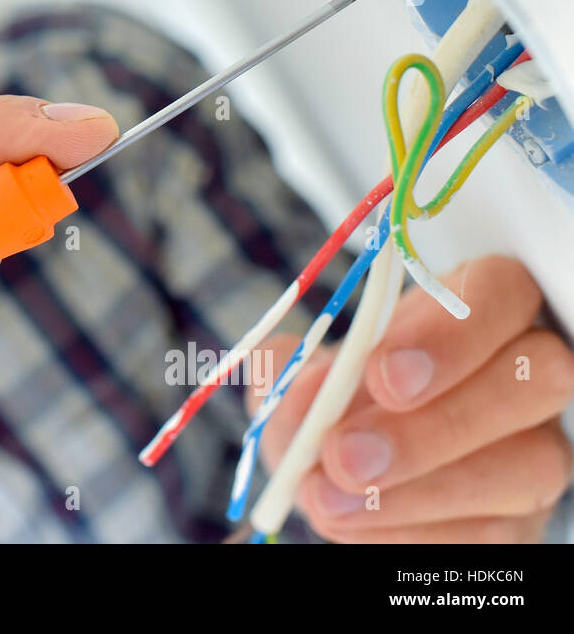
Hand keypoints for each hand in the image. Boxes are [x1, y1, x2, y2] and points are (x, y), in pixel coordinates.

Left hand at [251, 255, 573, 541]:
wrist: (336, 467)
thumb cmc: (333, 399)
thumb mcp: (300, 373)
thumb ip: (292, 372)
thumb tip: (302, 388)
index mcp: (477, 306)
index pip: (500, 293)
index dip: (449, 335)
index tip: (380, 374)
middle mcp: (525, 371)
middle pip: (533, 381)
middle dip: (434, 424)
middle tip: (342, 452)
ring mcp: (535, 447)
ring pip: (524, 467)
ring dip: (415, 490)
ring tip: (329, 495)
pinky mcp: (522, 518)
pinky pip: (493, 532)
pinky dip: (411, 531)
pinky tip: (353, 521)